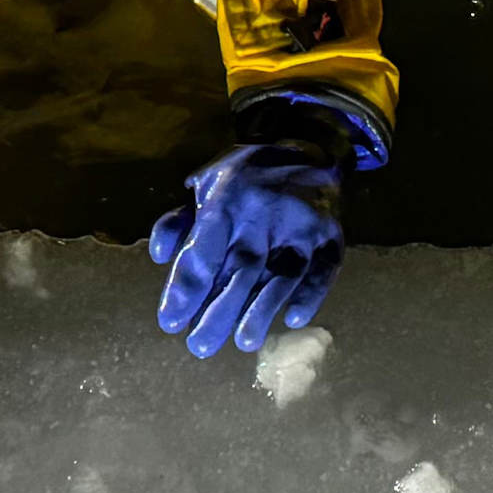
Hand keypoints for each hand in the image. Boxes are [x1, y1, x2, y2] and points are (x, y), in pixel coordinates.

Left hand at [149, 141, 343, 359]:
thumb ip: (180, 220)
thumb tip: (161, 256)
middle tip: (199, 347)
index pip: (204, 249)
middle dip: (219, 311)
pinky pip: (324, 268)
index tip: (170, 322)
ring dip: (263, 310)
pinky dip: (311, 294)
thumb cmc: (245, 176)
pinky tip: (294, 320)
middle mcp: (265, 211)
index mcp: (227, 197)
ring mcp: (302, 224)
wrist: (309, 145)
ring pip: (283, 273)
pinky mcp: (331, 234)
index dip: (186, 287)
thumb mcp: (205, 184)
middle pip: (242, 268)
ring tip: (243, 343)